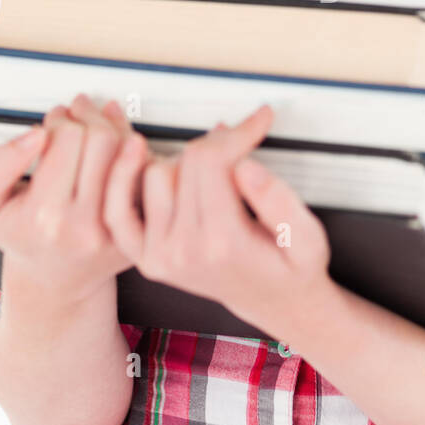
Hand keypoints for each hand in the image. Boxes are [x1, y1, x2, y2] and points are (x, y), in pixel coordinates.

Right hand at [0, 93, 154, 306]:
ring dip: (112, 128)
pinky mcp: (137, 229)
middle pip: (102, 139)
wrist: (54, 279)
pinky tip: (116, 145)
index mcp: (45, 217)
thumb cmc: (22, 237)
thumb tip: (37, 134)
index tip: (54, 122)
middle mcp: (85, 225)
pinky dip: (133, 151)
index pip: (67, 138)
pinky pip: (145, 173)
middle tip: (77, 115)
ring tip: (94, 126)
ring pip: (128, 150)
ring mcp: (116, 229)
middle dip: (87, 117)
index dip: (59, 120)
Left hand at [101, 103, 331, 334]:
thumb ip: (281, 201)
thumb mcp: (308, 238)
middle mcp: (184, 250)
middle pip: (184, 162)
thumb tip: (246, 167)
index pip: (213, 161)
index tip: (257, 121)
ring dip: (180, 161)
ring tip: (208, 165)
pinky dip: (123, 181)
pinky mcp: (145, 257)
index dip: (237, 132)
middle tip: (238, 141)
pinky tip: (141, 159)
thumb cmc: (290, 269)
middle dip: (216, 143)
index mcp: (223, 242)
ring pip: (153, 173)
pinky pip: (117, 210)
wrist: (274, 302)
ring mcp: (159, 255)